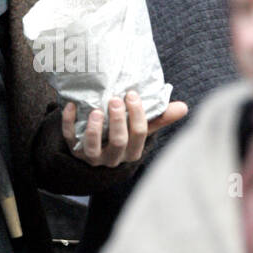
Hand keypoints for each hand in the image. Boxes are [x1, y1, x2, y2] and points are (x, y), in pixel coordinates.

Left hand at [62, 91, 188, 166]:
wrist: (94, 149)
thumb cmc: (122, 135)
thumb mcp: (140, 129)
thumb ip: (160, 118)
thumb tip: (184, 107)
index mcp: (132, 152)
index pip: (139, 135)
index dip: (137, 115)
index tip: (132, 94)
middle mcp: (113, 158)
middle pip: (118, 142)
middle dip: (118, 121)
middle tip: (115, 100)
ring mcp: (92, 157)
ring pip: (93, 148)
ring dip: (94, 129)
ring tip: (96, 111)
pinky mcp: (74, 151)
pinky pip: (69, 140)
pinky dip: (69, 123)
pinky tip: (70, 107)